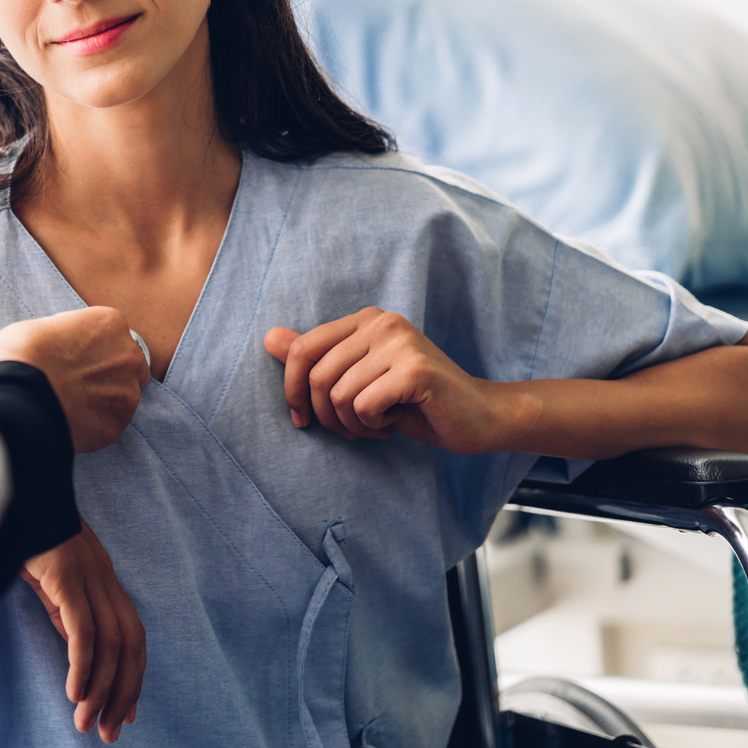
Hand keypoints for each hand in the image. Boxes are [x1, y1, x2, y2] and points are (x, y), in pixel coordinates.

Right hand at [0, 307, 148, 452]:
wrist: (17, 393)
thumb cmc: (23, 353)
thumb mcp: (46, 327)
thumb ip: (70, 337)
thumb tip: (67, 349)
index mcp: (111, 323)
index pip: (116, 337)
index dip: (96, 351)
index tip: (78, 361)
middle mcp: (128, 355)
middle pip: (131, 368)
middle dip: (111, 376)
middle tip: (80, 384)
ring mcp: (127, 392)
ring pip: (123, 398)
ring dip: (104, 402)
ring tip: (72, 406)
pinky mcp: (117, 424)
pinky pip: (110, 425)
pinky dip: (95, 425)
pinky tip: (71, 421)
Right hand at [21, 520, 143, 742]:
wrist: (17, 493)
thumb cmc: (29, 538)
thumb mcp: (52, 586)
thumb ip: (68, 616)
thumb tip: (79, 657)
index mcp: (105, 583)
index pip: (132, 639)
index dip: (133, 679)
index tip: (126, 715)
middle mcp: (105, 581)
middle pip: (130, 646)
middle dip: (123, 694)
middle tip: (109, 732)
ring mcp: (89, 578)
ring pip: (109, 644)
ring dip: (100, 690)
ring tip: (86, 723)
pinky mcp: (67, 577)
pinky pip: (83, 629)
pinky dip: (83, 664)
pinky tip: (75, 692)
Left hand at [263, 307, 533, 453]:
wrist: (479, 416)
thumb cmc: (416, 401)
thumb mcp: (359, 378)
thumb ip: (317, 357)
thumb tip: (268, 338)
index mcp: (365, 319)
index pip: (303, 349)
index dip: (293, 389)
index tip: (301, 419)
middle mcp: (382, 322)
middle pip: (318, 376)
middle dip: (326, 415)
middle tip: (352, 428)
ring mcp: (400, 343)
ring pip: (340, 395)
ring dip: (352, 424)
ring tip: (378, 423)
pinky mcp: (415, 370)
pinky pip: (364, 406)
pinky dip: (372, 426)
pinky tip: (393, 423)